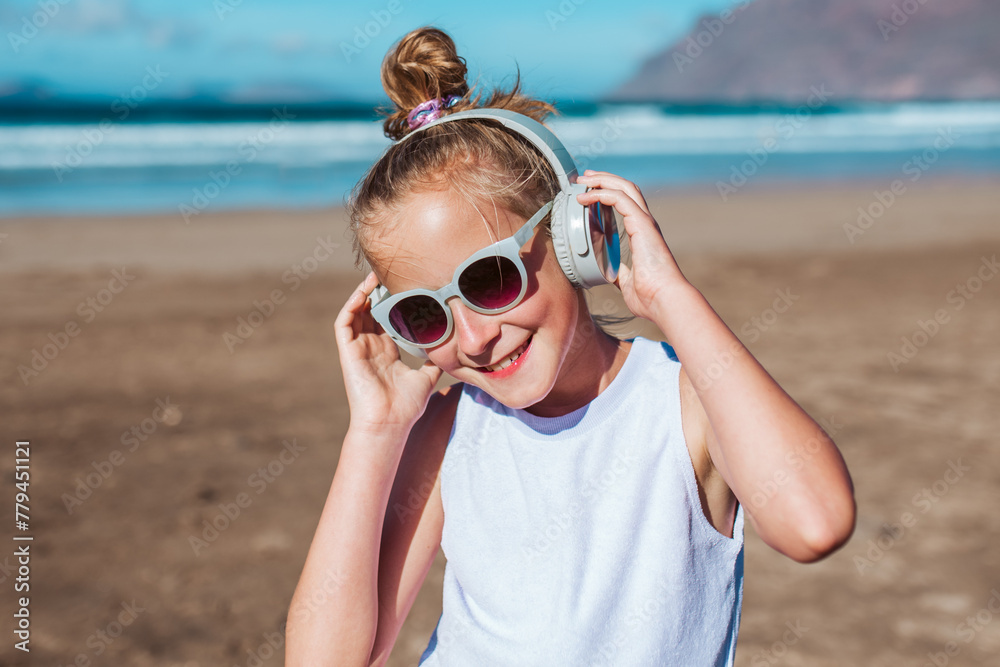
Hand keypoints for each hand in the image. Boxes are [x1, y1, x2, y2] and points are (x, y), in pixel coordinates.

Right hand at [334, 271, 442, 435]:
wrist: (389, 423)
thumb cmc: (406, 406)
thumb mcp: (427, 378)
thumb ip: (433, 363)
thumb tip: (450, 350)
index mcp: (387, 353)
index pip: (387, 320)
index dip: (394, 303)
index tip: (406, 286)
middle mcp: (371, 348)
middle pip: (371, 312)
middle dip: (379, 292)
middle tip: (391, 272)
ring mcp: (358, 349)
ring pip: (356, 312)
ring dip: (363, 293)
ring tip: (375, 274)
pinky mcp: (348, 351)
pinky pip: (344, 322)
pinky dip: (352, 305)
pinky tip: (363, 290)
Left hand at [575, 170, 690, 321]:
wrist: (664, 300)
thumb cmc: (650, 296)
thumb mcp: (626, 281)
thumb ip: (619, 273)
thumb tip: (610, 273)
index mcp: (643, 233)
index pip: (627, 202)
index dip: (609, 192)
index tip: (589, 190)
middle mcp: (645, 223)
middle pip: (626, 188)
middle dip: (604, 179)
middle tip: (584, 177)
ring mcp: (645, 222)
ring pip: (624, 188)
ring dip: (602, 180)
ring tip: (583, 180)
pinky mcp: (642, 224)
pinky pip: (620, 199)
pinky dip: (601, 193)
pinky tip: (586, 197)